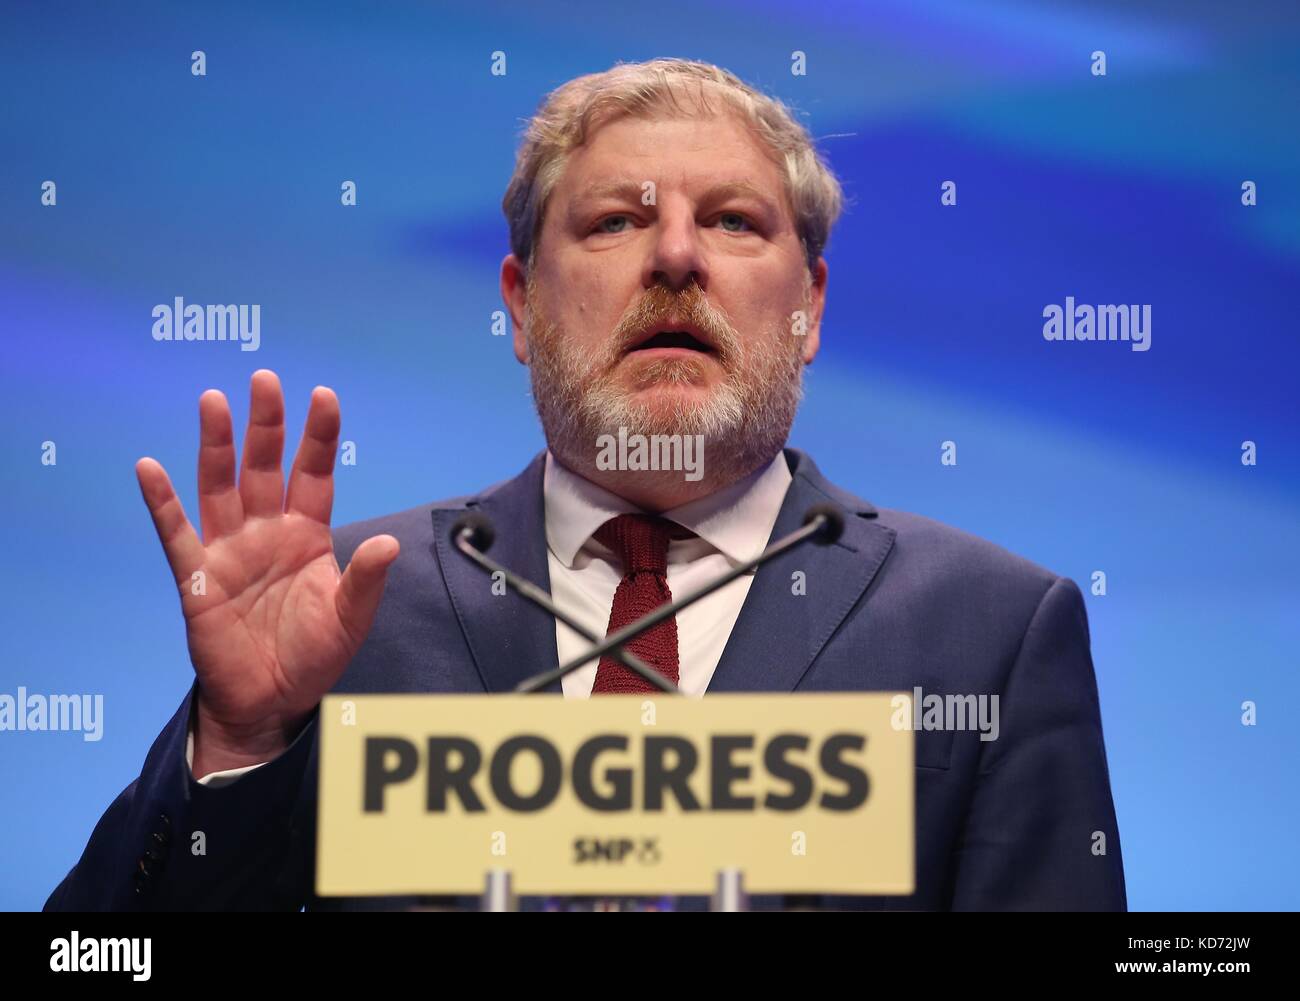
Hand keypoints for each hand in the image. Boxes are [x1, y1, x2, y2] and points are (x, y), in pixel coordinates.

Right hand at [135, 370, 398, 776]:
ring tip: (214, 401)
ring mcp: (229, 549)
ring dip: (217, 446)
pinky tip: (149, 468)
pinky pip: (176, 534)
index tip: (323, 395)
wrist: (271, 700)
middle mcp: (267, 530)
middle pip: (264, 467)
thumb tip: (387, 545)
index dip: (318, 437)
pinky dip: (162, 503)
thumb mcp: (350, 619)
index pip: (314, 474)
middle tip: (264, 379)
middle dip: (266, 425)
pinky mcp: (197, 577)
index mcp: (308, 534)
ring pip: (220, 486)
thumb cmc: (314, 655)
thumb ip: (365, 581)